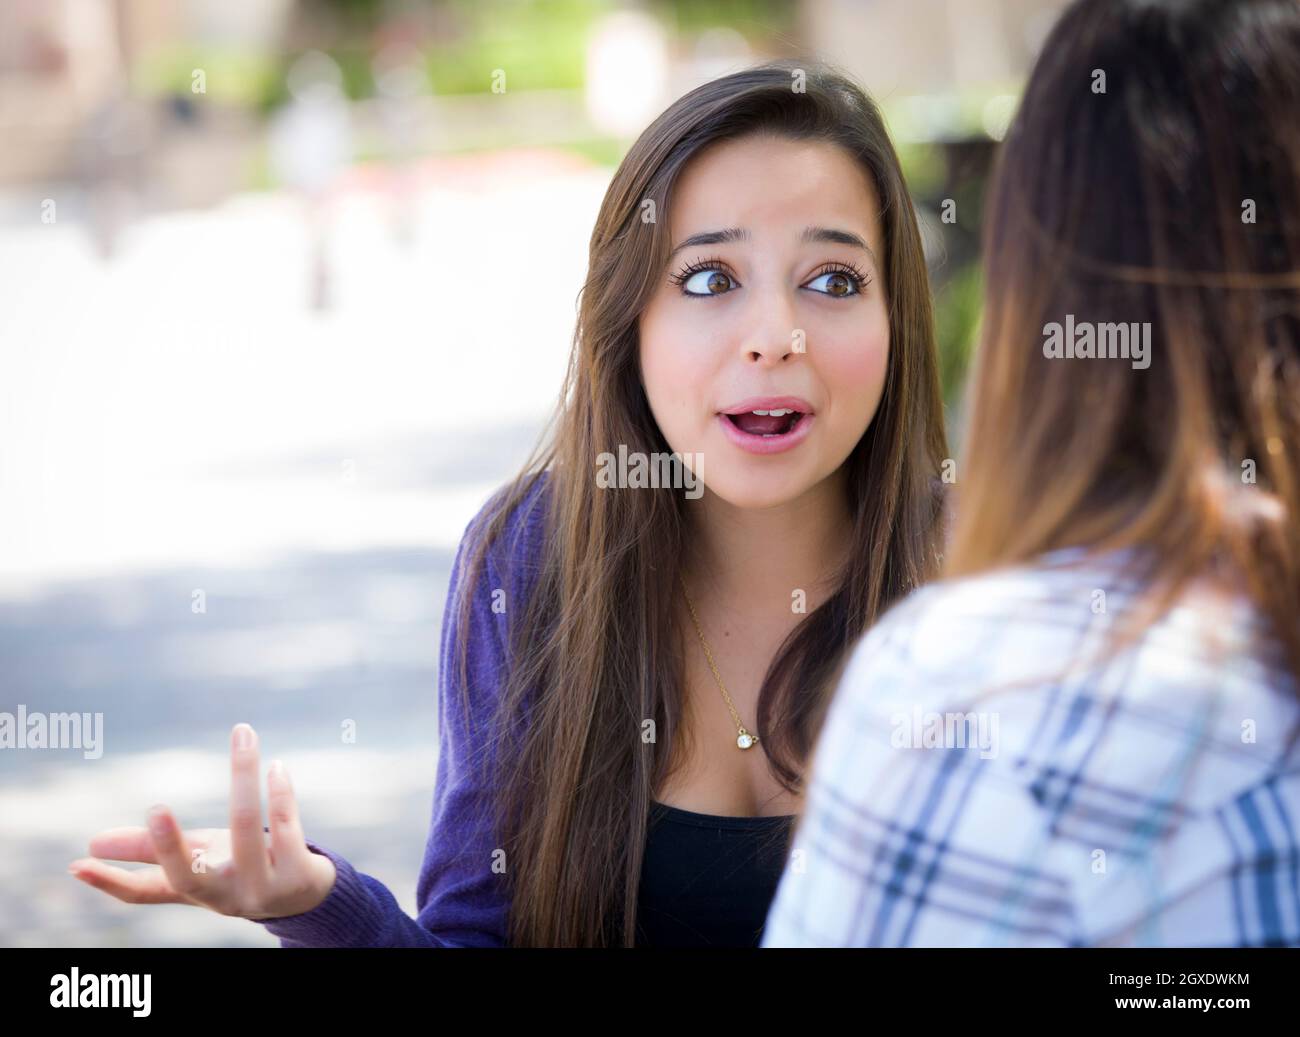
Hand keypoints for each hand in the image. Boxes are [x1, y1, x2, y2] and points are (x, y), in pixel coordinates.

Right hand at [69, 723, 336, 919]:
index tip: (78, 864)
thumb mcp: (200, 857)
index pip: (144, 894)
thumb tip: (91, 844)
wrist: (306, 896)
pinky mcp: (299, 877)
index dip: (110, 882)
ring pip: (247, 831)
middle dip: (169, 847)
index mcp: (194, 892)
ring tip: (243, 736)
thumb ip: (152, 850)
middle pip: (190, 877)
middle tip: (153, 808)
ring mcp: (263, 889)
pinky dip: (279, 794)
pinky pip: (285, 828)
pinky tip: (275, 767)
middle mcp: (225, 898)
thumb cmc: (241, 869)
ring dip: (244, 777)